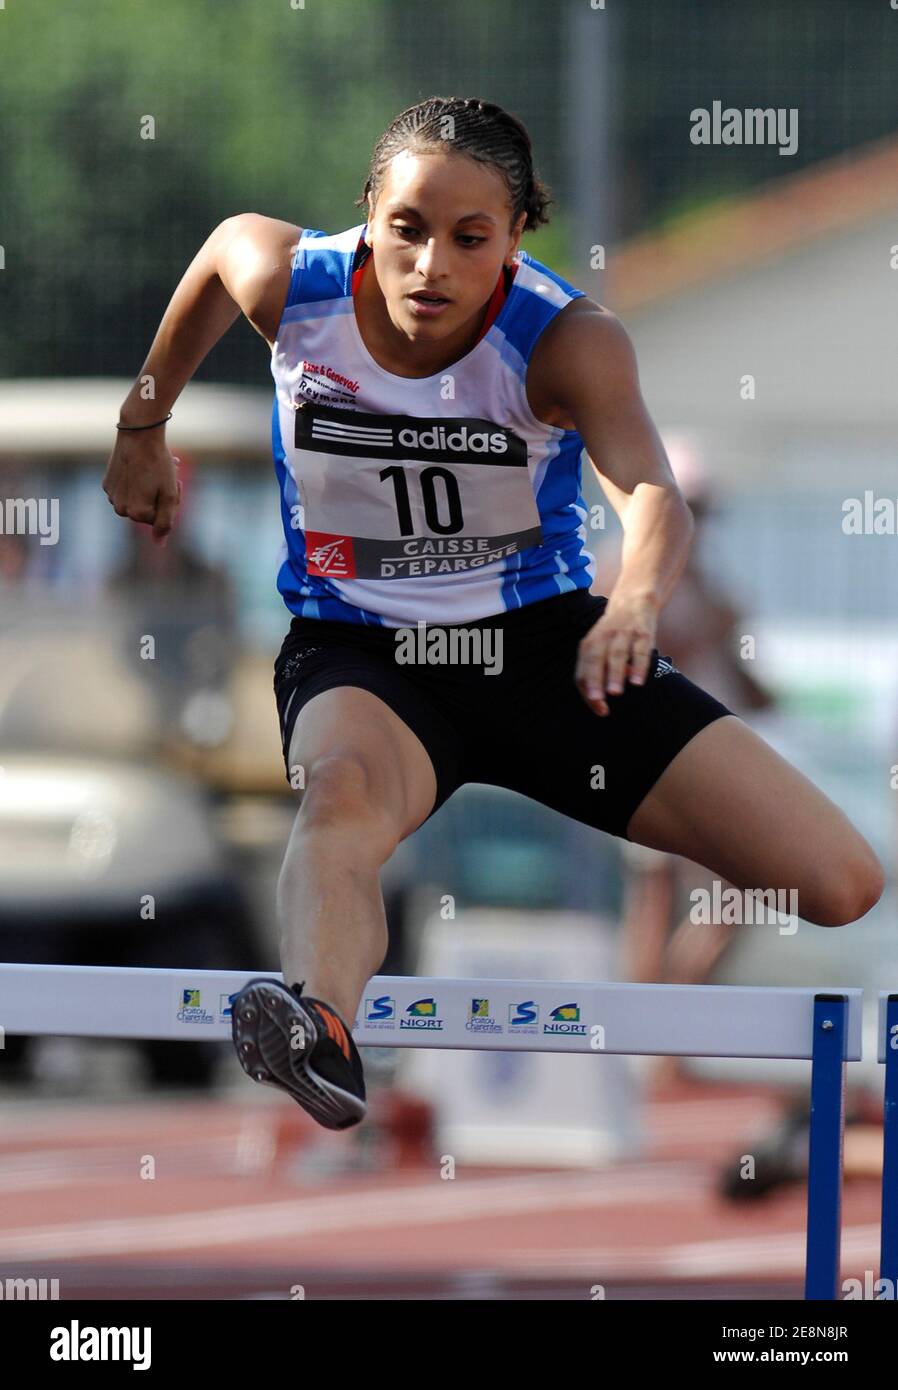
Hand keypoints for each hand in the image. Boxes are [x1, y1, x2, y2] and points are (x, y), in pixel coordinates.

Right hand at [102, 430, 181, 544]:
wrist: (138, 434)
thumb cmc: (158, 463)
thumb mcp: (169, 494)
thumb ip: (165, 522)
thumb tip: (160, 545)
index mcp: (136, 513)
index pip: (159, 520)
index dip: (170, 503)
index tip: (173, 484)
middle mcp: (120, 509)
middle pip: (146, 513)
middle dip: (157, 499)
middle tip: (164, 477)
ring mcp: (111, 496)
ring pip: (136, 502)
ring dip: (146, 492)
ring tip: (151, 471)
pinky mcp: (107, 483)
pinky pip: (125, 491)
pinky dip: (134, 483)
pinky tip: (137, 467)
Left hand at [574, 588, 658, 715]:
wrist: (634, 601)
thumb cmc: (613, 634)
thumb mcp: (600, 647)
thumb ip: (599, 672)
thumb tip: (602, 698)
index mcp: (589, 644)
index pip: (583, 670)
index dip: (589, 690)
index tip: (600, 708)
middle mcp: (603, 638)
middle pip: (595, 660)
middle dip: (595, 679)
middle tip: (597, 699)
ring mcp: (623, 634)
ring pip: (616, 655)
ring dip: (615, 674)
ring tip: (615, 693)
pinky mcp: (642, 633)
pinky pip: (640, 650)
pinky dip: (639, 666)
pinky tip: (637, 682)